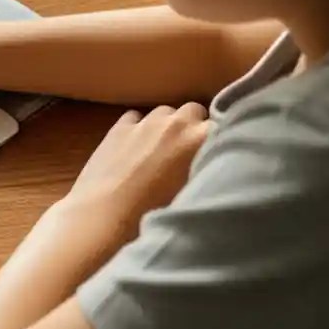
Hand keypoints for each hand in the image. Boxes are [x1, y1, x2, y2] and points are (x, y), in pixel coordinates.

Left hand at [62, 103, 210, 237]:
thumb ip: (206, 169)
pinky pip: (135, 118)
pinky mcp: (118, 127)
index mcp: (201, 138)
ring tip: (161, 151)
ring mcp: (145, 122)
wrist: (105, 217)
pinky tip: (134, 147)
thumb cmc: (157, 214)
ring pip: (165, 112)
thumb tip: (209, 165)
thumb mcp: (194, 191)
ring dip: (166, 126)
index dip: (219, 139)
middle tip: (188, 153)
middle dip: (193, 127)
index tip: (216, 153)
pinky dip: (138, 127)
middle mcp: (176, 123)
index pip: (223, 125)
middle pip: (194, 111)